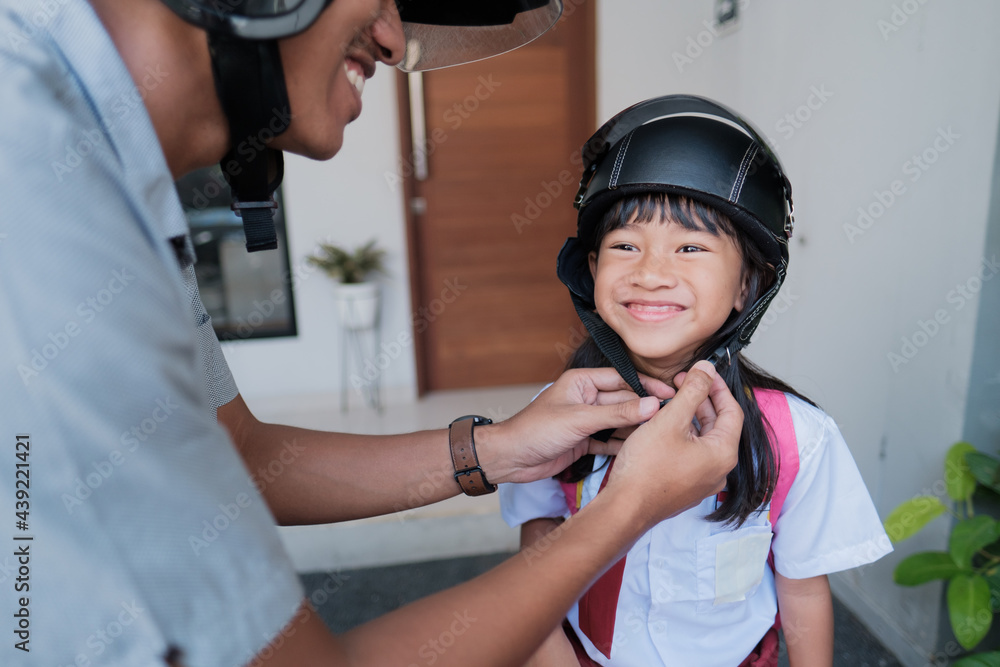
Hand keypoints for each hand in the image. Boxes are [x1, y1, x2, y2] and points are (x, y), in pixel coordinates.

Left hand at [476, 368, 674, 483]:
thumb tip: (651, 405)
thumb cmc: (536, 430)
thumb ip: (616, 413)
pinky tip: (641, 448)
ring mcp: (585, 420)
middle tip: (673, 417)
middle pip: (623, 401)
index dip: (646, 386)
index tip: (670, 393)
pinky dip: (623, 444)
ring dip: (636, 428)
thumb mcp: (580, 419)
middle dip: (645, 409)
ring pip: (618, 422)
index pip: (622, 379)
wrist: (510, 458)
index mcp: (582, 382)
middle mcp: (585, 398)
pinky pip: (609, 440)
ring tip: (662, 433)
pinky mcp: (584, 441)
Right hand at [605, 360, 742, 529]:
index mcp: (723, 454)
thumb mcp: (670, 420)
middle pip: (718, 425)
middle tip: (682, 382)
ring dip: (691, 417)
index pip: (732, 411)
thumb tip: (707, 370)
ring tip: (671, 401)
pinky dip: (684, 435)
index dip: (717, 388)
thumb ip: (692, 391)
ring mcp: (703, 481)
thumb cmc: (646, 468)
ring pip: (704, 440)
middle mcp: (719, 470)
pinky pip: (693, 455)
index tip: (702, 372)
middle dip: (701, 400)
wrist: (625, 507)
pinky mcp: (687, 487)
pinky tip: (665, 426)